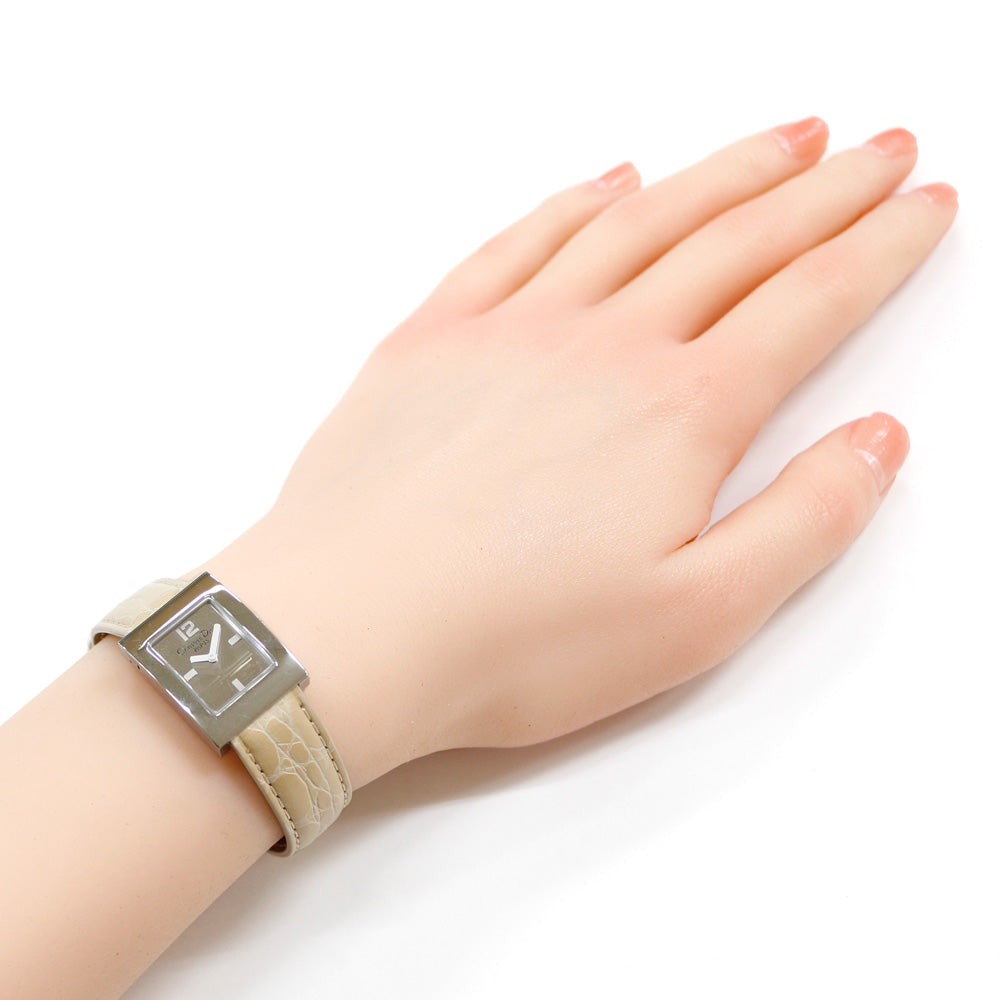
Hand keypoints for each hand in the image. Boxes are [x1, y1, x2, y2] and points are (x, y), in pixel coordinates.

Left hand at [196, 117, 955, 787]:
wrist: (351, 631)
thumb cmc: (517, 642)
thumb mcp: (697, 619)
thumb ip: (803, 523)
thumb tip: (875, 442)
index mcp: (679, 411)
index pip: (810, 301)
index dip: (881, 247)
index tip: (924, 206)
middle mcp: (603, 344)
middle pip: (738, 239)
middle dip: (823, 188)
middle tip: (876, 148)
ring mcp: (513, 327)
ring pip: (641, 221)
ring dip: (721, 172)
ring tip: (781, 139)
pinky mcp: (435, 336)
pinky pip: (521, 240)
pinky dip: (579, 201)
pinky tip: (612, 182)